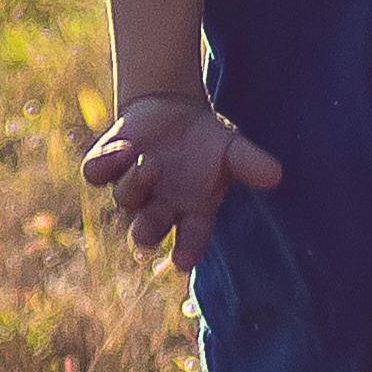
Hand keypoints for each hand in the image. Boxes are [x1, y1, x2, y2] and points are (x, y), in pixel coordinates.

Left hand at [83, 85, 282, 271]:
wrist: (172, 111)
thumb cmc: (208, 141)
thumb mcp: (233, 150)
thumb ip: (250, 163)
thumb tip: (275, 175)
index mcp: (191, 214)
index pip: (190, 242)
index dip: (187, 251)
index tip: (183, 260)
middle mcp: (158, 207)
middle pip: (147, 230)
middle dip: (146, 231)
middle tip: (149, 227)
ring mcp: (132, 187)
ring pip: (124, 199)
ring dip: (135, 185)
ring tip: (150, 163)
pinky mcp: (107, 165)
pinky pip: (96, 173)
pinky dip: (106, 165)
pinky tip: (123, 149)